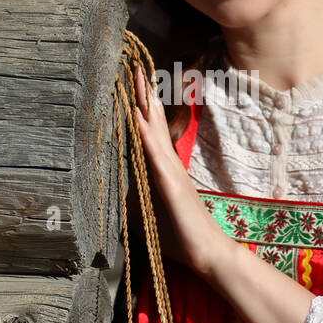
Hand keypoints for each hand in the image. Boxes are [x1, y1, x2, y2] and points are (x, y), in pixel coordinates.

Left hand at [130, 64, 233, 278]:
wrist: (206, 254)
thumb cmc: (179, 237)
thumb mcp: (147, 216)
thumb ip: (133, 201)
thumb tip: (115, 193)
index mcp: (164, 171)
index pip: (151, 133)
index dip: (143, 109)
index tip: (135, 85)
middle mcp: (169, 166)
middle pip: (155, 125)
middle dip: (146, 97)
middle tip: (138, 69)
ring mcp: (172, 174)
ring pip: (155, 134)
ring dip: (146, 108)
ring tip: (139, 82)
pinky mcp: (172, 187)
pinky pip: (156, 158)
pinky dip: (147, 137)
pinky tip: (139, 120)